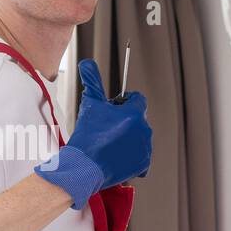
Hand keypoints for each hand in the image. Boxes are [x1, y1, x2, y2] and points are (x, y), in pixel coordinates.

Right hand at [34, 59, 151, 209]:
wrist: (84, 167)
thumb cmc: (87, 135)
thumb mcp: (90, 104)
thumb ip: (92, 80)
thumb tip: (86, 62)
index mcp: (135, 113)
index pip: (137, 98)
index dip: (123, 101)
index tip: (112, 108)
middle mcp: (144, 130)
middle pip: (138, 117)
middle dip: (125, 119)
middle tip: (107, 126)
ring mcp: (145, 148)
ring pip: (139, 135)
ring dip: (128, 136)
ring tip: (109, 142)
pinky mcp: (143, 164)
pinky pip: (141, 154)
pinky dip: (131, 154)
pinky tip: (116, 154)